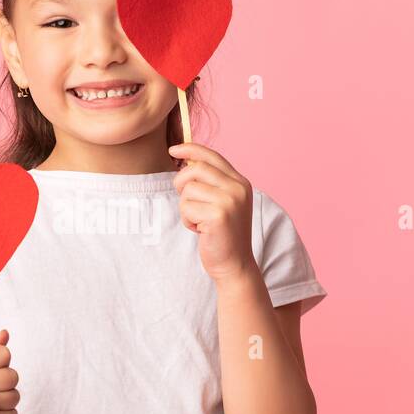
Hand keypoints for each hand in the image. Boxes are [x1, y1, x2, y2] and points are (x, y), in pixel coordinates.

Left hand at [169, 142, 257, 285]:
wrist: (235, 264)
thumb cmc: (223, 234)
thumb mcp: (223, 203)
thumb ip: (211, 182)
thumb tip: (186, 160)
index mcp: (240, 182)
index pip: (212, 156)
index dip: (190, 149)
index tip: (173, 150)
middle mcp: (238, 188)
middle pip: (196, 169)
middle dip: (181, 184)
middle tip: (187, 203)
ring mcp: (230, 201)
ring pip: (188, 190)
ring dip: (186, 207)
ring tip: (199, 221)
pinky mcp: (218, 215)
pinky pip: (186, 207)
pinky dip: (187, 220)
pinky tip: (200, 230)